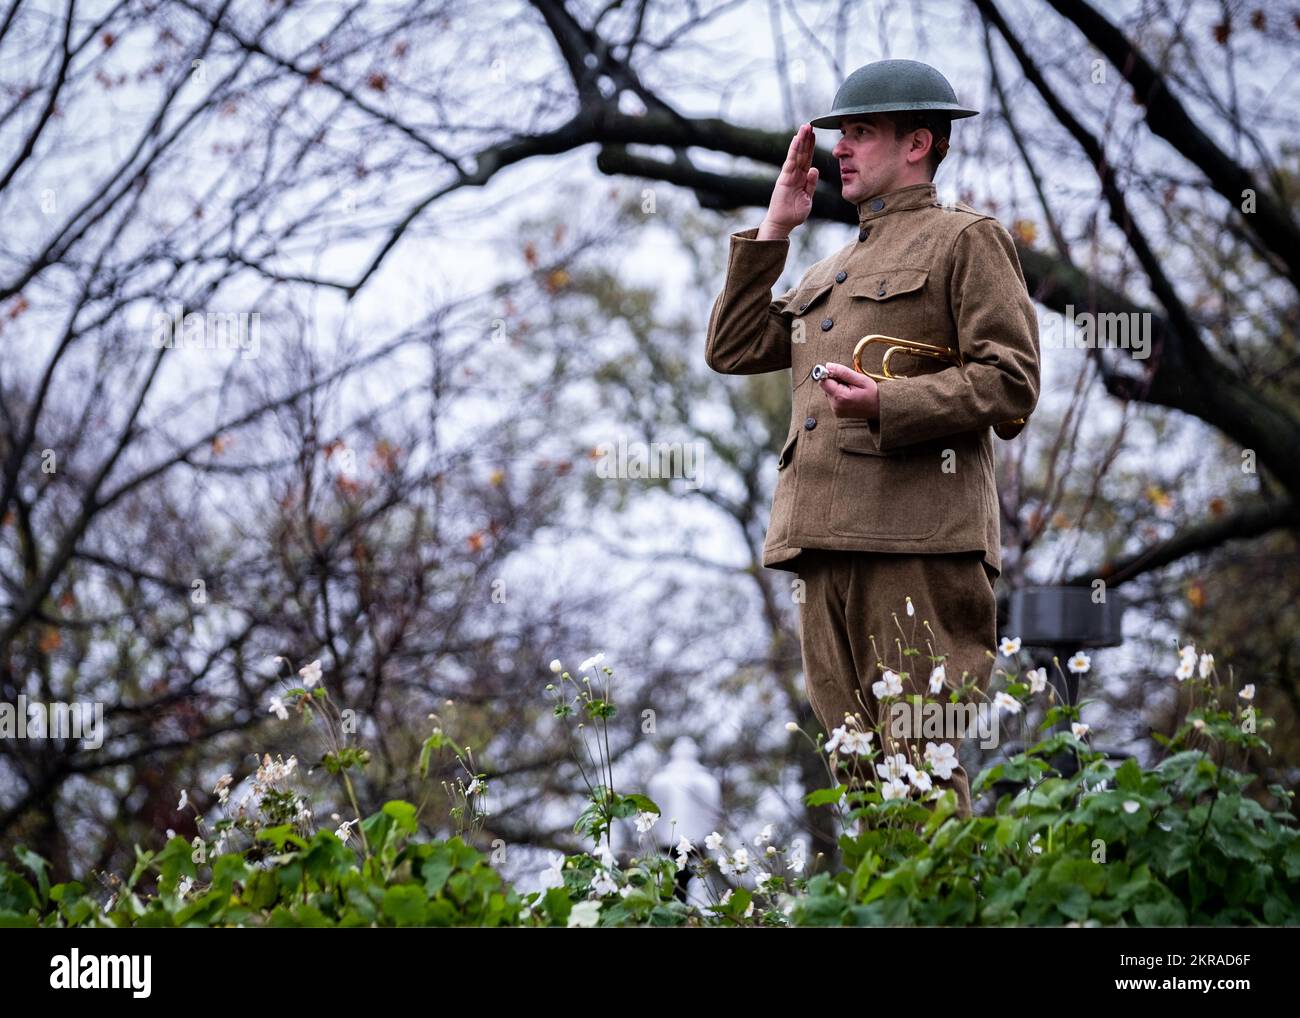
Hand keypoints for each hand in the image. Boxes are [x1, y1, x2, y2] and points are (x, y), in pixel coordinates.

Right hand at [757, 124, 818, 239]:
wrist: (782, 223)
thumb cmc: (794, 213)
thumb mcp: (808, 198)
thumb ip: (811, 184)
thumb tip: (814, 169)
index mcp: (801, 178)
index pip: (807, 159)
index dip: (811, 147)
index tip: (815, 134)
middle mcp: (795, 174)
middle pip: (802, 153)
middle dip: (806, 139)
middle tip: (810, 124)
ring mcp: (789, 175)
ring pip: (796, 154)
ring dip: (801, 140)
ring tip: (805, 127)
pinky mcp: (784, 178)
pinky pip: (790, 162)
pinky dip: (793, 150)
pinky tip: (796, 139)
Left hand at [817, 362, 878, 418]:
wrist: (880, 409)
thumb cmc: (873, 394)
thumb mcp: (860, 379)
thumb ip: (843, 372)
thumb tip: (828, 366)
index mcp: (840, 396)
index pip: (823, 381)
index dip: (828, 374)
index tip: (838, 373)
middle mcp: (835, 405)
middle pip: (826, 387)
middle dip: (835, 381)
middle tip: (849, 382)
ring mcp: (836, 410)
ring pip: (829, 392)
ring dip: (837, 387)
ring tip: (851, 389)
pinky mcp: (837, 412)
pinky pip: (833, 398)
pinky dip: (839, 394)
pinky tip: (850, 395)